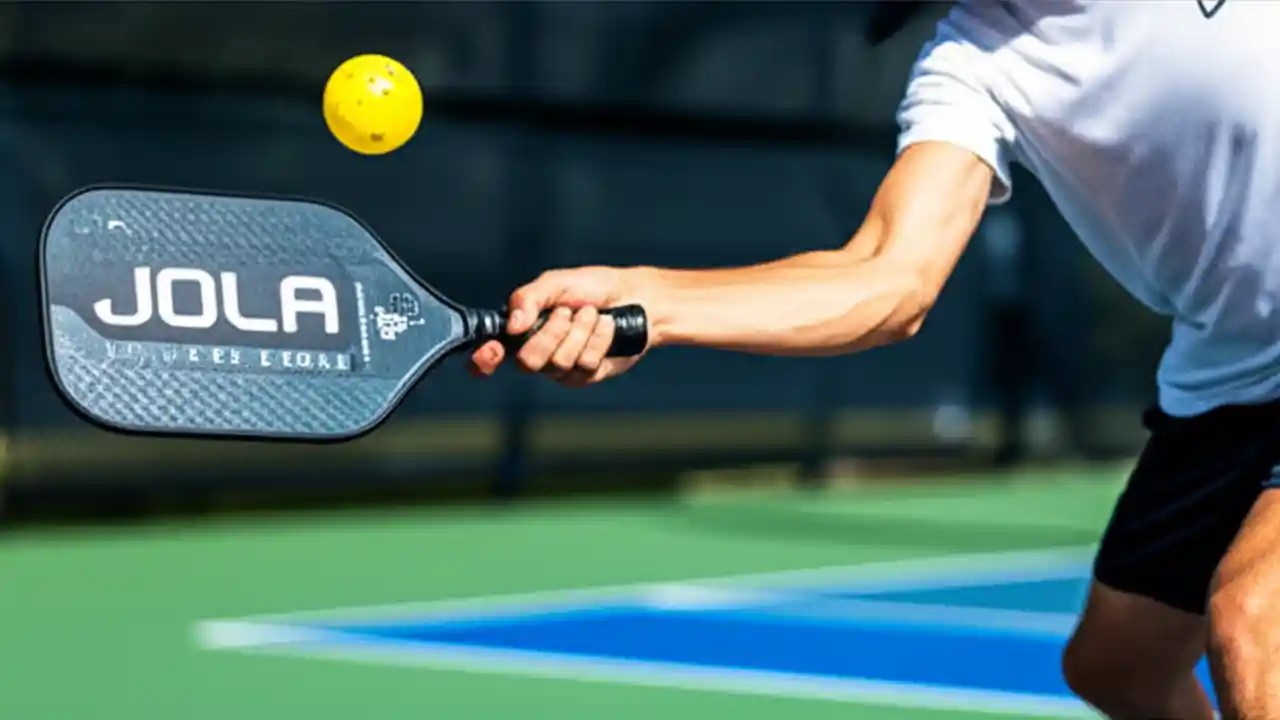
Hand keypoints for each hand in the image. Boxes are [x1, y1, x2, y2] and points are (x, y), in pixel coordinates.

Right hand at [468, 266, 650, 385]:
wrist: (635, 297)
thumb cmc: (592, 287)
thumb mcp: (555, 283)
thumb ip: (528, 299)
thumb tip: (512, 325)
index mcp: (521, 329)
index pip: (490, 354)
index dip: (484, 359)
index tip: (492, 351)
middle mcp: (537, 352)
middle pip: (528, 362)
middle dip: (551, 333)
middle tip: (568, 312)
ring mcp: (562, 368)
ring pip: (559, 362)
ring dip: (579, 331)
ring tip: (592, 315)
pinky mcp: (587, 375)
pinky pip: (586, 364)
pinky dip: (598, 338)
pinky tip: (606, 326)